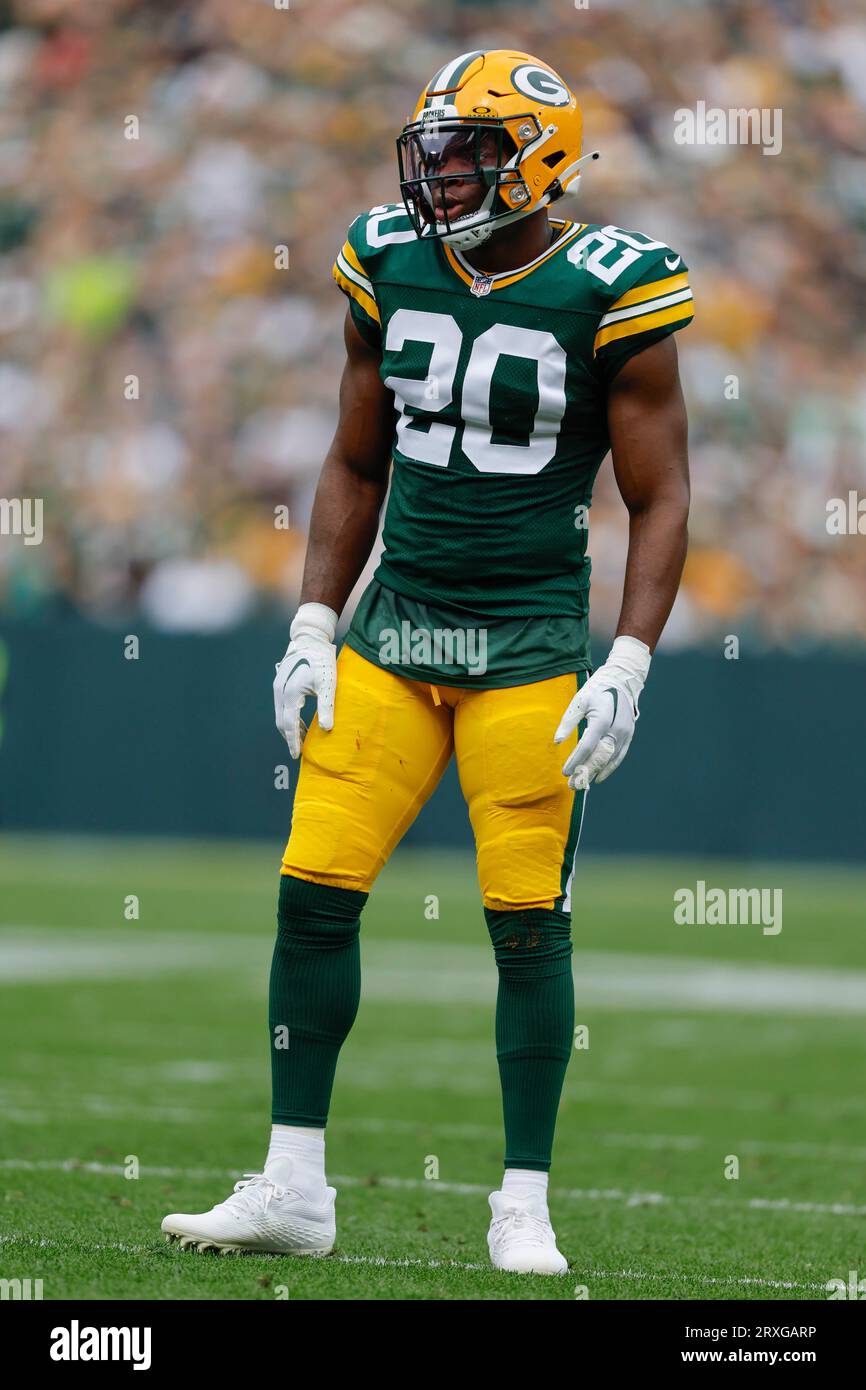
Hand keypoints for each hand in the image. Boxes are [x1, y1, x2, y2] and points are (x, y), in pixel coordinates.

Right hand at [273, 603, 337, 758]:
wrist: (310, 639)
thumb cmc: (321, 660)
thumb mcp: (328, 684)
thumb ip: (327, 707)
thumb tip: (325, 729)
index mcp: (290, 694)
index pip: (289, 724)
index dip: (293, 741)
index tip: (297, 755)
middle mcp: (280, 692)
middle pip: (281, 722)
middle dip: (289, 738)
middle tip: (298, 751)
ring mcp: (278, 687)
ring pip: (280, 715)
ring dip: (289, 728)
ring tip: (300, 740)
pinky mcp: (280, 683)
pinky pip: (282, 706)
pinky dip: (289, 717)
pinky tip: (299, 723)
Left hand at [554, 636, 650, 787]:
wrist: (621, 681)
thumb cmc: (596, 690)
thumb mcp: (579, 701)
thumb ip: (568, 722)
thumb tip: (557, 741)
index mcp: (602, 719)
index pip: (587, 746)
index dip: (575, 760)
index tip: (565, 771)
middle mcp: (616, 729)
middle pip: (599, 756)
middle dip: (585, 772)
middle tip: (572, 785)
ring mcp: (625, 733)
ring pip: (610, 759)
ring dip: (596, 773)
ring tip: (582, 784)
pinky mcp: (629, 736)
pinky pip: (619, 756)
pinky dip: (609, 768)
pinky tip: (599, 777)